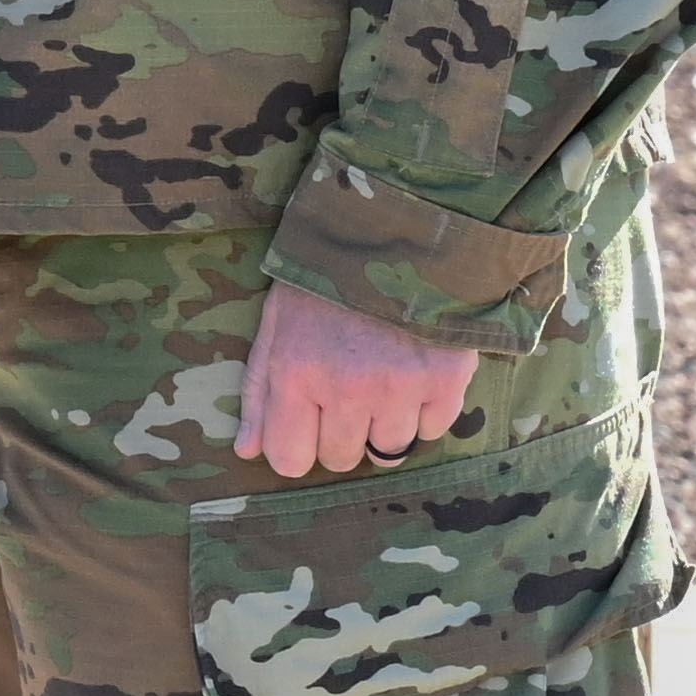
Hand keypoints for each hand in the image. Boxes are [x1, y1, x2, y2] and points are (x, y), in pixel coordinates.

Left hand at [236, 278, 480, 477]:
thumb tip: (248, 452)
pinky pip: (432, 430)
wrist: (392, 234)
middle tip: (346, 392)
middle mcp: (346, 388)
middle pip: (342, 460)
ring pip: (390, 452)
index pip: (291, 461)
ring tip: (380, 378)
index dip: (298, 449)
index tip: (306, 429)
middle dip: (341, 435)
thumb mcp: (275, 326)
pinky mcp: (446, 380)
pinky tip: (413, 372)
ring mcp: (400, 386)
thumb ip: (259, 393)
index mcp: (295, 373)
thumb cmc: (321, 284)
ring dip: (384, 425)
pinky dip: (424, 411)